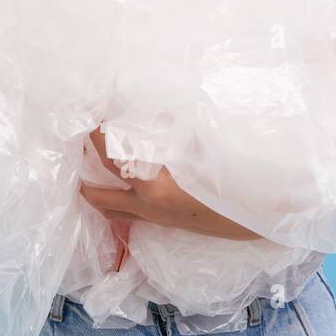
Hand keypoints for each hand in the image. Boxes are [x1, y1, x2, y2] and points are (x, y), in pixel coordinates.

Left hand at [79, 126, 263, 242]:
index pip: (112, 158)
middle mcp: (147, 207)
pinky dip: (118, 200)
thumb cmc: (230, 184)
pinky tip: (121, 187)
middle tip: (78, 154)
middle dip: (83, 178)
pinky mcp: (165, 223)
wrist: (257, 219)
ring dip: (96, 193)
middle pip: (99, 197)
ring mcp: (155, 219)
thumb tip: (154, 112)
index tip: (89, 122)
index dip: (97, 138)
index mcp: (154, 187)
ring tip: (88, 175)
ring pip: (111, 211)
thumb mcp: (202, 151)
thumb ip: (175, 130)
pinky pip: (129, 214)